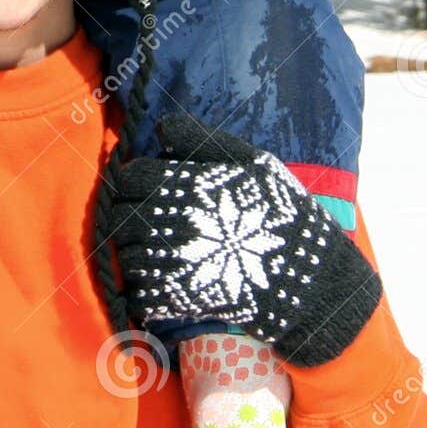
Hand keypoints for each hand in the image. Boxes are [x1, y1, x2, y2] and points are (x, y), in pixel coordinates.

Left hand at [112, 113, 381, 365]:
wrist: (306, 278)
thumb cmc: (280, 212)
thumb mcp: (252, 162)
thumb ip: (202, 140)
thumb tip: (162, 127)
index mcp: (182, 187)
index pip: (130, 177)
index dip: (137, 181)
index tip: (151, 188)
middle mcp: (168, 224)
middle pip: (120, 217)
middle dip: (131, 217)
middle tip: (153, 222)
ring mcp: (168, 265)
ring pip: (125, 256)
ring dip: (137, 253)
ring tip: (162, 252)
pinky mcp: (174, 300)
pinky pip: (138, 294)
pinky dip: (147, 290)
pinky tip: (168, 283)